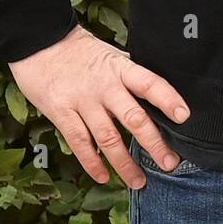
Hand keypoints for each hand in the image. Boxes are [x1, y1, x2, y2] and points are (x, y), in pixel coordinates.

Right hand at [7, 23, 190, 187]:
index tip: (183, 116)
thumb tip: (155, 91)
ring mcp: (82, 100)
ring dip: (125, 163)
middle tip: (170, 163)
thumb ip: (129, 74)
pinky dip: (92, 163)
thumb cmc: (79, 50)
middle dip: (154, 143)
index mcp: (120, 68)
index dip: (167, 99)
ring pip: (109, 138)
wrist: (39, 42)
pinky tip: (104, 176)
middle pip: (133, 118)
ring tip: (139, 181)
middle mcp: (104, 86)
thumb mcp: (110, 55)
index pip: (149, 83)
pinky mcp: (61, 113)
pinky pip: (80, 143)